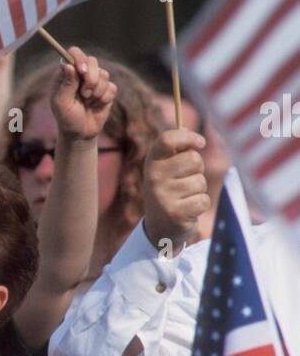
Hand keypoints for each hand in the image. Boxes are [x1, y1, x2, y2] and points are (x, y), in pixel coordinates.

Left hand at [49, 47, 116, 141]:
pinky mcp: (106, 90)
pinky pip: (112, 87)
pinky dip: (104, 98)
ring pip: (104, 74)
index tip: (82, 71)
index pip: (74, 53)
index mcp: (66, 73)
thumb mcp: (62, 103)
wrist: (80, 134)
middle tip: (84, 94)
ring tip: (88, 102)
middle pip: (92, 61)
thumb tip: (68, 65)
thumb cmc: (66, 118)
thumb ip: (66, 84)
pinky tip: (96, 106)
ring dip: (96, 91)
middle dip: (91, 78)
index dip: (80, 59)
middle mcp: (81, 73)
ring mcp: (95, 80)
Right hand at [143, 129, 209, 252]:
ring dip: (198, 190)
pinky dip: (200, 205)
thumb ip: (176, 149)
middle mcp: (153, 178)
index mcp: (152, 162)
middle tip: (185, 181)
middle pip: (194, 159)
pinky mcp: (175, 213)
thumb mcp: (166, 168)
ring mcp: (163, 196)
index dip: (188, 136)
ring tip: (185, 197)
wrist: (159, 228)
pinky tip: (188, 210)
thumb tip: (185, 128)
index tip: (200, 143)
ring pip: (200, 182)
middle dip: (197, 170)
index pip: (167, 139)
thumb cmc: (169, 190)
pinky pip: (203, 200)